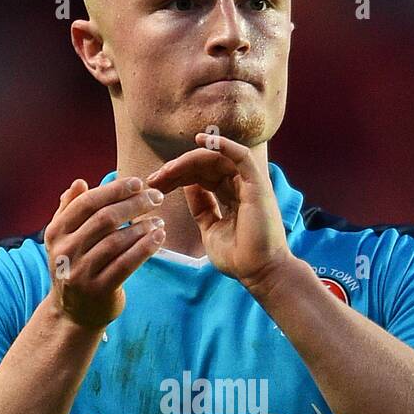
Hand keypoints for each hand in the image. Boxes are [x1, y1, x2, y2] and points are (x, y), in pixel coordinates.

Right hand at [44, 177, 166, 328]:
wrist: (73, 313)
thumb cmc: (76, 267)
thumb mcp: (66, 239)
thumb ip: (70, 210)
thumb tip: (79, 183)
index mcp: (56, 232)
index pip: (87, 202)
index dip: (114, 189)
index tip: (138, 183)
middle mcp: (65, 251)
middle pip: (104, 219)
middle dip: (134, 204)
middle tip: (156, 197)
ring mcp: (80, 272)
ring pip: (116, 241)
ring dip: (142, 227)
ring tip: (158, 219)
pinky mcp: (99, 290)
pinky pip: (126, 264)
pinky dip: (145, 248)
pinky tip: (159, 237)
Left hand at [145, 132, 294, 287]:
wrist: (258, 273)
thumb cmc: (238, 257)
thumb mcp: (210, 229)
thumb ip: (201, 207)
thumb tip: (188, 186)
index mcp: (229, 196)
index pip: (200, 177)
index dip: (176, 177)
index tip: (154, 184)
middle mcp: (239, 186)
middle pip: (205, 166)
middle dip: (177, 169)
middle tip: (154, 178)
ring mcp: (249, 184)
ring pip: (216, 158)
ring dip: (189, 161)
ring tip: (167, 170)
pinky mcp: (257, 184)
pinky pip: (241, 156)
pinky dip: (223, 144)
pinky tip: (202, 140)